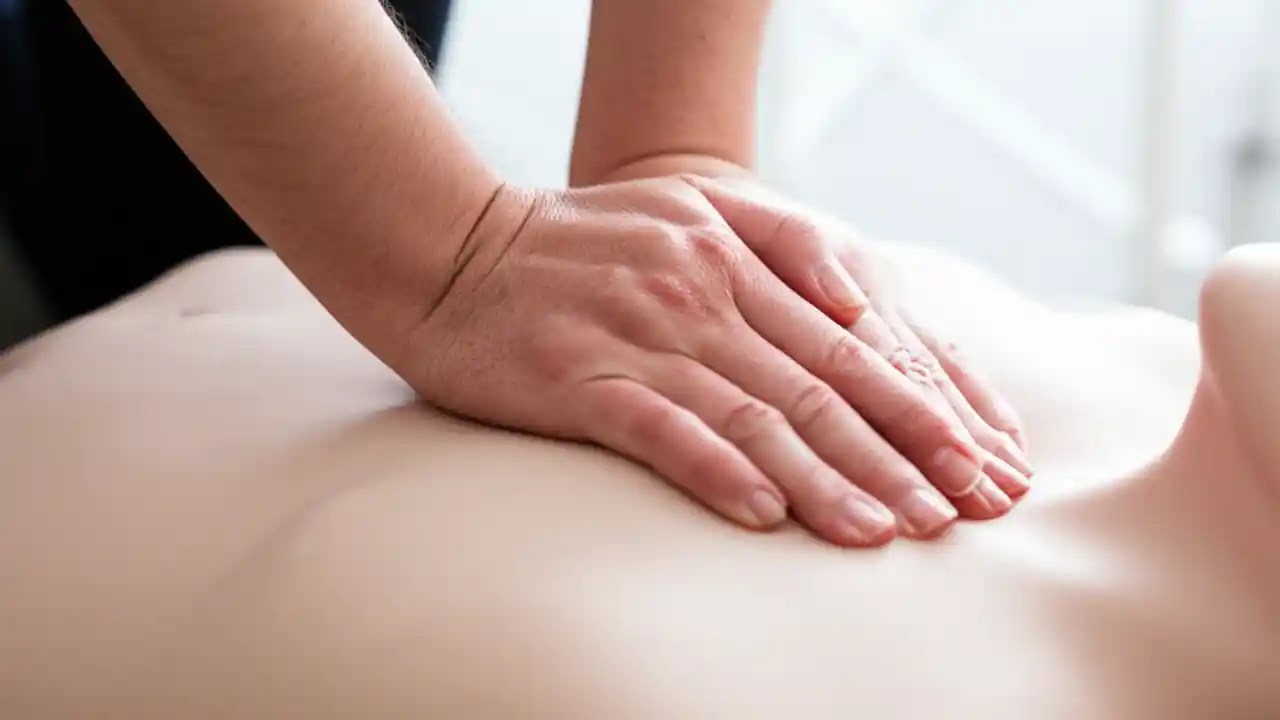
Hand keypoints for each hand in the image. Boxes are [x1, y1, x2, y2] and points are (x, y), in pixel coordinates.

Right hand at [397, 178, 1016, 545]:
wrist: (452, 249)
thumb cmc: (579, 238)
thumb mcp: (689, 204)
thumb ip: (781, 238)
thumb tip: (856, 301)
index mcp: (731, 259)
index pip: (845, 343)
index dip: (913, 403)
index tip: (967, 457)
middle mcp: (697, 297)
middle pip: (815, 388)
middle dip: (892, 455)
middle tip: (947, 513)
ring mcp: (639, 339)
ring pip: (753, 418)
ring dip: (823, 479)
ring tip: (879, 532)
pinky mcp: (579, 380)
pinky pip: (660, 432)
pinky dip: (715, 471)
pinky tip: (762, 515)